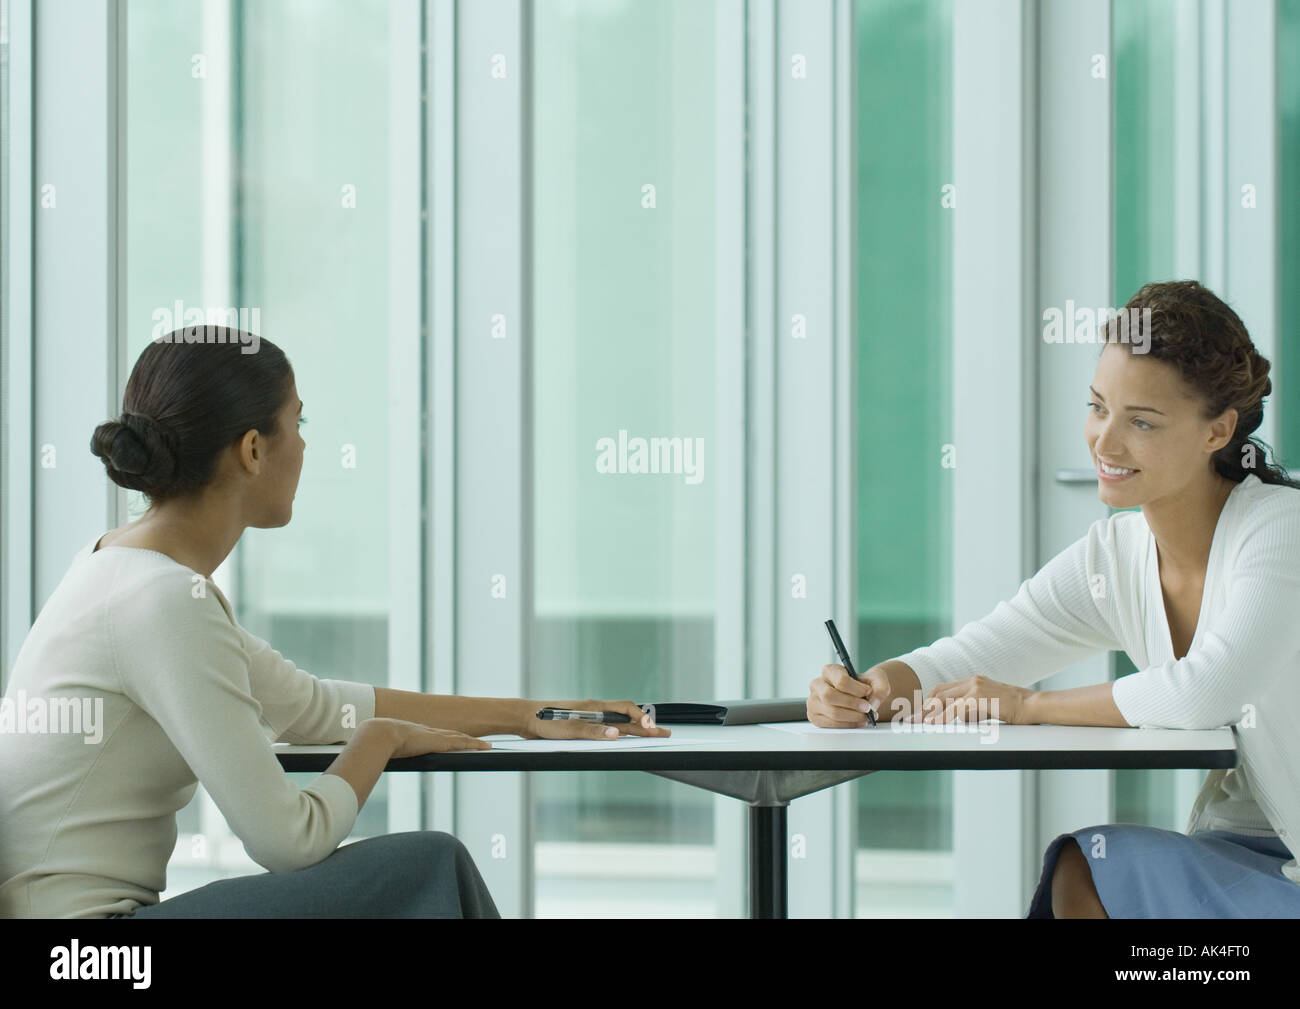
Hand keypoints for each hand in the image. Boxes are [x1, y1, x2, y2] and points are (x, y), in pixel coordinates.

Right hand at [370, 717, 492, 755]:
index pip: (437, 736)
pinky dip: (475, 745)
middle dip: (466, 738)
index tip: (455, 740)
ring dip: (475, 743)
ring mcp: (435, 736)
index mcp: (416, 734)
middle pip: (452, 734)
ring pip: (461, 738)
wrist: (379, 735)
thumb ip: (383, 759)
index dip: (448, 737)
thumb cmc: (376, 744)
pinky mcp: (441, 742)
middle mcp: (428, 732)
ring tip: (488, 746)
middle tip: (478, 743)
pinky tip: (485, 747)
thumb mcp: (383, 753)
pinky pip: (463, 742)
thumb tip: (372, 769)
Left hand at [517, 699, 671, 739]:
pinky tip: (625, 733)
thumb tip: (616, 733)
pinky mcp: (585, 723)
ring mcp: (591, 716)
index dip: (642, 720)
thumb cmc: (545, 722)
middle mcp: (596, 710)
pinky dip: (623, 729)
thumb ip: (594, 731)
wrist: (526, 718)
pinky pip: (610, 725)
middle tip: (665, 733)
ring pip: (620, 720)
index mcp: (596, 708)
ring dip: (637, 727)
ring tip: (652, 732)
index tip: (654, 729)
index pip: (627, 711)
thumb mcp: (569, 730)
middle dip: (647, 726)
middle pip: (628, 717)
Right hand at [808, 662, 907, 727]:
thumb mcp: (877, 680)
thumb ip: (880, 688)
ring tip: (865, 717)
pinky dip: (847, 725)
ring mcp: (814, 701)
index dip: (856, 689)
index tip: (868, 692)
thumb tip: (873, 703)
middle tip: (867, 708)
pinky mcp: (815, 717)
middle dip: (852, 704)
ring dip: (853, 717)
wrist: (860, 695)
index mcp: (829, 671)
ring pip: (832, 712)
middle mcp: (817, 685)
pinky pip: (831, 724)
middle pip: (830, 696)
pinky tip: (857, 722)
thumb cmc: (864, 686)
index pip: (840, 680)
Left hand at [909, 675, 1034, 725]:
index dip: (929, 702)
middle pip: (939, 693)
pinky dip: (942, 717)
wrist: (1033, 705)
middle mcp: (972, 681)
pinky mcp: (980, 697)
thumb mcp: (989, 706)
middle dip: (923, 707)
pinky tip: (934, 723)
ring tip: (916, 723)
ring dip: (928, 713)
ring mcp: (975, 687)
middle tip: (911, 719)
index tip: (918, 713)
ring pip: (944, 699)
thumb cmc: (1015, 709)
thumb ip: (973, 709)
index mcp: (973, 682)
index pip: (943, 690)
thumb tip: (960, 718)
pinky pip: (955, 708)